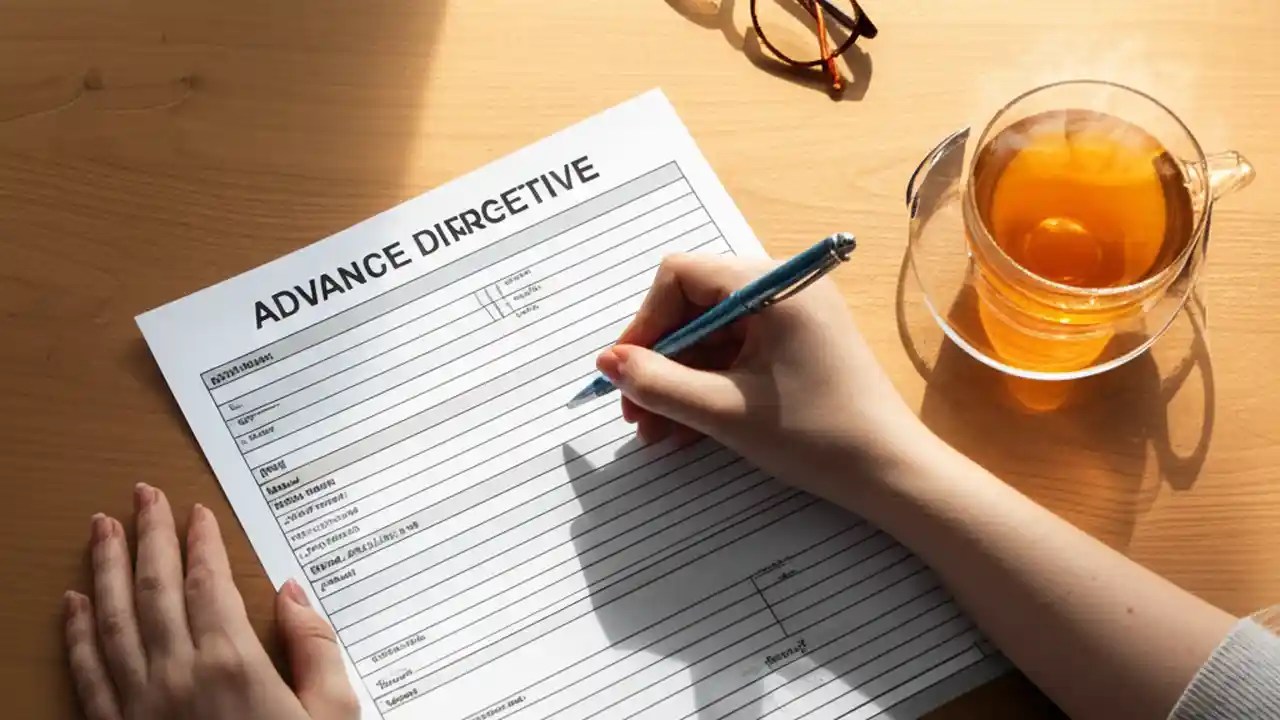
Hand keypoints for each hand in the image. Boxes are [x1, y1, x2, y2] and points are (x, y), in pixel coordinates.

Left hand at [63, 484, 358, 719]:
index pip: (205, 581)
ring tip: (102, 529)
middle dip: (146, 535)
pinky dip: (76, 633)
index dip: (199, 540)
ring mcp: (139, 705)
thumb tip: (292, 593)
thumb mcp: (332, 712)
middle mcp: (177, 675)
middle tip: (142, 496)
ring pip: (111, 620)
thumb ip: (315, 648)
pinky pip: (87, 672)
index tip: (195, 511)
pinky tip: (73, 603)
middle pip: (153, 588)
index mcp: (232, 662)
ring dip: (105, 568)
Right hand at [597, 253, 933, 501]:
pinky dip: (707, 389)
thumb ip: (658, 383)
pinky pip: (736, 357)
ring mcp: (792, 319)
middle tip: (633, 410)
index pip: (681, 275)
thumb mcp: (723, 411)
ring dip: (678, 383)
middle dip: (658, 361)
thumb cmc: (818, 435)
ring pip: (711, 338)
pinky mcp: (796, 348)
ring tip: (655, 431)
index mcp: (772, 286)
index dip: (644, 322)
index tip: (624, 369)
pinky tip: (684, 430)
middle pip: (694, 307)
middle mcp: (783, 289)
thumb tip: (608, 363)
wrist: (890, 473)